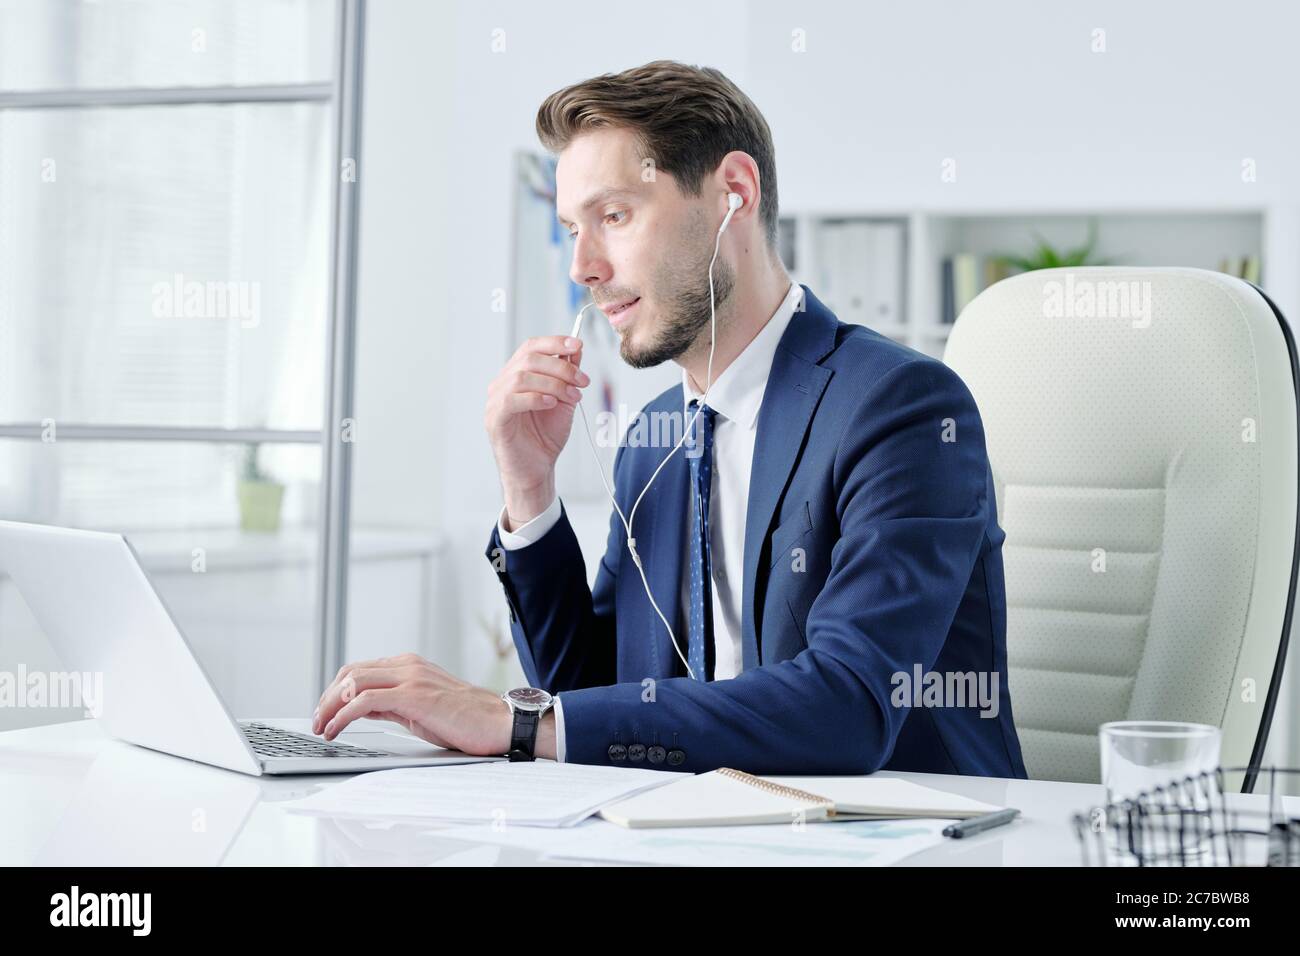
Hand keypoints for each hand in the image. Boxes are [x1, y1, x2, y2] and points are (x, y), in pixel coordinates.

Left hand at [311, 653, 550, 756]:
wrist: (500, 723)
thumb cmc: (467, 719)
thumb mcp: (421, 708)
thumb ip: (393, 703)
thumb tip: (364, 708)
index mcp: (410, 665)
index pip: (360, 669)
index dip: (336, 689)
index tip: (324, 710)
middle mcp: (408, 665)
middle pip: (351, 672)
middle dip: (327, 697)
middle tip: (316, 720)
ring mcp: (411, 677)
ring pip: (353, 682)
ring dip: (329, 706)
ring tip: (321, 727)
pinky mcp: (414, 695)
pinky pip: (365, 700)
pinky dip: (343, 715)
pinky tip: (336, 729)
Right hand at [485, 335, 588, 527]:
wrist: (537, 469)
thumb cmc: (546, 436)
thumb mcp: (564, 399)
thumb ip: (567, 375)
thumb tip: (576, 349)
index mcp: (516, 375)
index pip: (531, 347)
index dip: (554, 342)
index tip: (578, 345)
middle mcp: (502, 384)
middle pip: (529, 359)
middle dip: (561, 367)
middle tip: (582, 381)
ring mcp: (495, 401)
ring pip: (521, 377)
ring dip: (553, 383)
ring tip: (573, 397)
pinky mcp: (494, 420)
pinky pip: (511, 400)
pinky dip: (535, 397)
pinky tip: (551, 404)